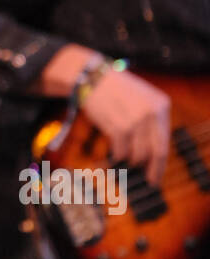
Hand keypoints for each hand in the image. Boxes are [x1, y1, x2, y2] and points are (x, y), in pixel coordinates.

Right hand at [81, 68, 171, 185]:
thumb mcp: (142, 100)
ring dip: (131, 159)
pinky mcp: (118, 126)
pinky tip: (114, 151)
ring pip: (138, 155)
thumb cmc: (117, 91)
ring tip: (124, 155)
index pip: (165, 142)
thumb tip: (154, 155)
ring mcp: (135, 120)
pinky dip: (118, 155)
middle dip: (152, 170)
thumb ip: (152, 122)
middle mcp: (151, 113)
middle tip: (149, 180)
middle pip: (155, 152)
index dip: (161, 163)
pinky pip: (121, 151)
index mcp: (161, 105)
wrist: (93, 77)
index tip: (157, 176)